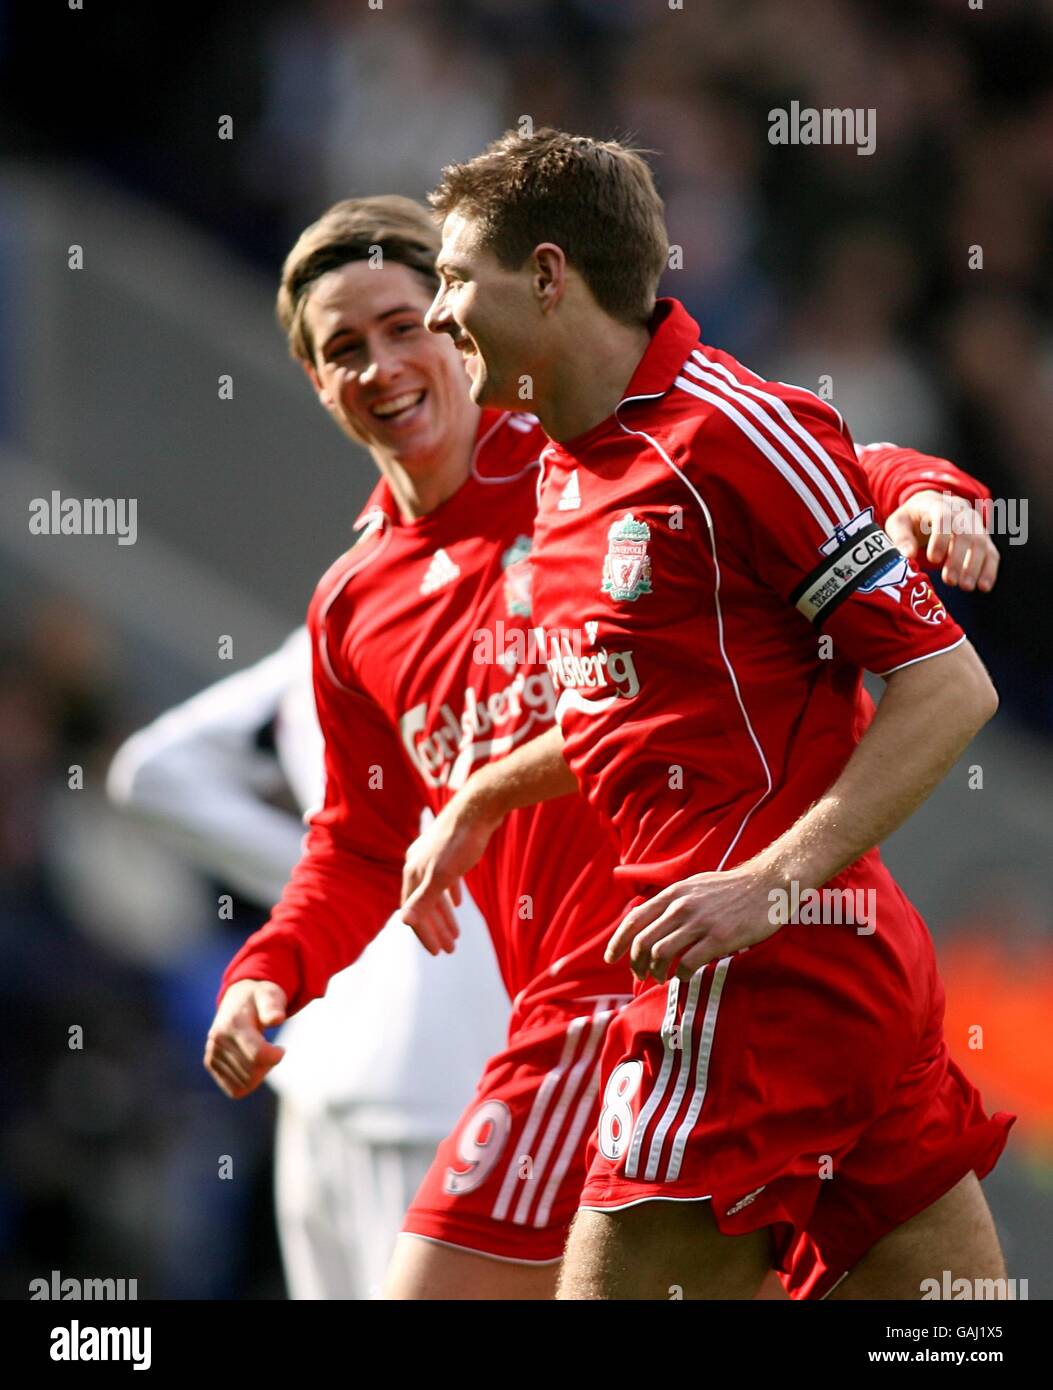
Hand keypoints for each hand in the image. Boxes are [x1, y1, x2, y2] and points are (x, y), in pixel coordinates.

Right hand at [203, 979, 286, 1097]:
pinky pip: (234, 1089)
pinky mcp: (210, 1064)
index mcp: (232, 1024)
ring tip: (261, 1056)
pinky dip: (249, 1083)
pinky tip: (252, 1066)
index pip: (258, 1055)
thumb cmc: (259, 998)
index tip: (281, 1049)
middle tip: (272, 1051)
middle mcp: (217, 1040)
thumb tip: (277, 1019)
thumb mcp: (269, 995)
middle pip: (252, 1072)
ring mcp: (212, 1053)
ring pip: (244, 1084)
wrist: (237, 999)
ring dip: (260, 1075)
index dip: (275, 1056)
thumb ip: (273, 1006)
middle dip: (268, 1065)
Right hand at [400, 796, 499, 953]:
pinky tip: (459, 902)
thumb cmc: (462, 841)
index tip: (437, 952)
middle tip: (449, 949)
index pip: (413, 911)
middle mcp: (417, 863)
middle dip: (436, 928)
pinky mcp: (448, 848)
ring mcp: (432, 855)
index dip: (424, 933)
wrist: (479, 806)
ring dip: (444, 914)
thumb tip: (403, 922)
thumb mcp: (443, 875)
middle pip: (423, 904)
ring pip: (434, 891)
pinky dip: (450, 893)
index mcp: (412, 871)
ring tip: (456, 933)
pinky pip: (445, 877)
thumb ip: (424, 899)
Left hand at [605, 865, 783, 982]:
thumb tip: (651, 918)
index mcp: (674, 893)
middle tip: (639, 975)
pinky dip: (679, 975)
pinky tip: (682, 977)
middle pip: (643, 940)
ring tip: (659, 978)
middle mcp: (681, 907)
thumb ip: (673, 900)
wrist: (767, 885)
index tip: (610, 958)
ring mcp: (699, 922)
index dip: (618, 941)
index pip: (634, 919)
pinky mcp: (719, 939)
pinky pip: (687, 963)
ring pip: (660, 954)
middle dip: (635, 963)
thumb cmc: (732, 888)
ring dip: (655, 971)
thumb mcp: (695, 885)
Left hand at [884, 489, 998, 591]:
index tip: (933, 559)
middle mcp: (961, 512)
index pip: (944, 518)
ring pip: (981, 543)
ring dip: (974, 567)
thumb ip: (901, 537)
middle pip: (965, 533)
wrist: (928, 509)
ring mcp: (975, 524)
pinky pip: (991, 553)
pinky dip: (989, 570)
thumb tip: (908, 555)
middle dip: (958, 558)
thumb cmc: (911, 519)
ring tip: (965, 587)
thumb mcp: (898, 523)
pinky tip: (984, 587)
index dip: (940, 539)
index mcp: (937, 504)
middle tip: (949, 581)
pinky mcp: (983, 538)